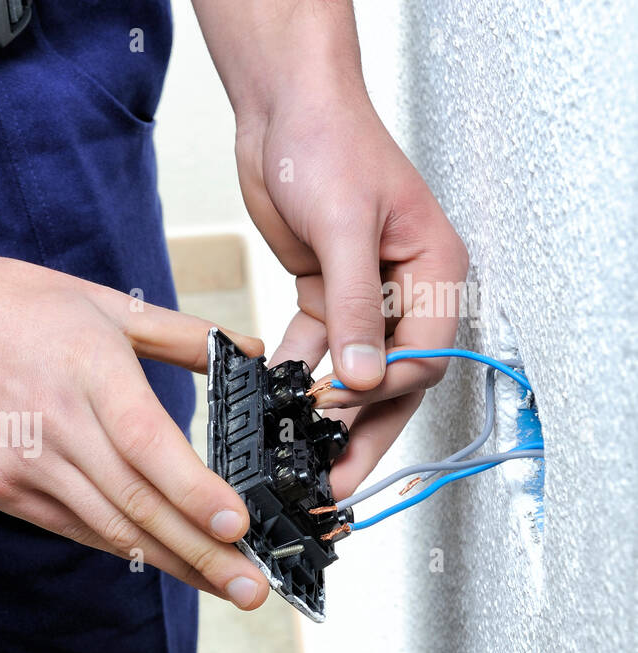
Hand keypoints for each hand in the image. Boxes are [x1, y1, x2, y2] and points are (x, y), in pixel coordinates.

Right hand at [0, 249, 271, 608]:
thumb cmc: (9, 303)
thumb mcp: (102, 302)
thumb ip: (180, 334)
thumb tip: (248, 349)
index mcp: (89, 371)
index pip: (148, 445)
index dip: (195, 492)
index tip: (240, 528)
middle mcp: (57, 424)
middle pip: (135, 502)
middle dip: (200, 552)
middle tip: (251, 588)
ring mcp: (23, 464)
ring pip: (106, 527)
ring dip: (167, 561)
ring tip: (218, 584)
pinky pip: (69, 526)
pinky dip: (117, 546)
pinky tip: (155, 559)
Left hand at [236, 88, 468, 498]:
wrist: (285, 110)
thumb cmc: (331, 144)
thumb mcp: (343, 228)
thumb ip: (353, 307)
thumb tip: (365, 378)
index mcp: (437, 273)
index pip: (425, 358)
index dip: (383, 392)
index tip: (339, 409)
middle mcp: (406, 292)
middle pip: (390, 383)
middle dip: (360, 434)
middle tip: (332, 486)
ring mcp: (364, 296)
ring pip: (352, 375)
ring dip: (324, 416)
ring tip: (299, 461)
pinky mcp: (324, 293)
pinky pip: (314, 350)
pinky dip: (294, 377)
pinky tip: (271, 405)